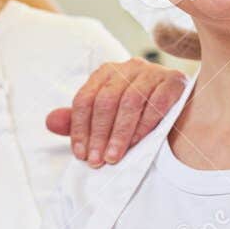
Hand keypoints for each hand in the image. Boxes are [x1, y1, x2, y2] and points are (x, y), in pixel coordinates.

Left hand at [46, 58, 186, 166]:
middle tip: (96, 161)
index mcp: (106, 72)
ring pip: (129, 102)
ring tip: (113, 157)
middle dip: (98, 134)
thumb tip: (50, 122)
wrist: (179, 103)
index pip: (85, 99)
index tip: (80, 154)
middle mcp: (128, 67)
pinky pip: (156, 103)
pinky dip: (144, 125)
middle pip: (106, 100)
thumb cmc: (136, 111)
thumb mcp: (104, 115)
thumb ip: (78, 119)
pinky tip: (137, 144)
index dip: (79, 128)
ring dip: (119, 134)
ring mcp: (152, 72)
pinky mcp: (174, 82)